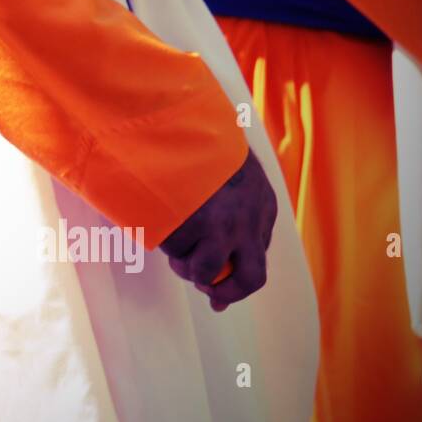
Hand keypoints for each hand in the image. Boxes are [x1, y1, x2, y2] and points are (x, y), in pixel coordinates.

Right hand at [159, 151, 277, 311]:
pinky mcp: (188, 227)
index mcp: (261, 207)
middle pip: (249, 280)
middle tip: (207, 292)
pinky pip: (172, 251)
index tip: (217, 296)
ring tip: (171, 238)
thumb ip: (237, 214)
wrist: (176, 125)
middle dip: (226, 292)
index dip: (237, 282)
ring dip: (183, 265)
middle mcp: (246, 223)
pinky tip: (160, 216)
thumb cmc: (199, 147)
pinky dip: (163, 241)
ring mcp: (217, 228)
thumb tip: (223, 265)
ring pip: (201, 271)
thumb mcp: (233, 175)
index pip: (259, 261)